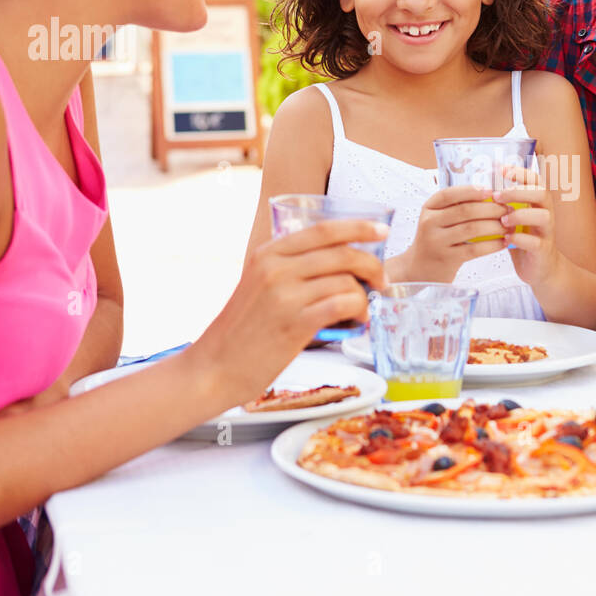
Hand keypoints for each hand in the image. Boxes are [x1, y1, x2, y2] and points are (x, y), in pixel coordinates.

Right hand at [192, 219, 386, 402]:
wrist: (213, 368)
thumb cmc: (241, 333)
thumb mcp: (258, 286)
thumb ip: (290, 270)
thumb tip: (340, 267)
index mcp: (267, 254)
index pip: (323, 229)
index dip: (358, 227)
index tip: (381, 230)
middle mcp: (276, 268)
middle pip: (342, 253)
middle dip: (372, 265)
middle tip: (382, 281)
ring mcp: (285, 295)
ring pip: (346, 281)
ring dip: (364, 297)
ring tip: (361, 313)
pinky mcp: (295, 323)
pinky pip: (343, 304)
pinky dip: (359, 312)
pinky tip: (357, 322)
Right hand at [391, 185, 509, 281]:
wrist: (420, 268)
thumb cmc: (436, 239)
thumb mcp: (438, 219)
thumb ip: (457, 206)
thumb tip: (491, 194)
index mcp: (429, 208)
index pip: (449, 194)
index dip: (471, 191)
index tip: (491, 190)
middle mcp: (430, 223)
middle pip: (465, 210)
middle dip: (491, 208)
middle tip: (508, 210)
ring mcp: (437, 242)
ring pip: (472, 229)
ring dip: (495, 226)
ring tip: (509, 226)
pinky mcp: (447, 259)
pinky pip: (475, 249)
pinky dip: (492, 244)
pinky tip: (503, 242)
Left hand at [495, 166, 558, 285]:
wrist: (539, 268)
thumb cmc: (523, 238)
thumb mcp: (514, 216)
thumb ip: (503, 203)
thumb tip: (481, 184)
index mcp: (538, 201)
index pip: (534, 179)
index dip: (519, 171)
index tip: (500, 170)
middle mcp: (546, 212)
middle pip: (541, 192)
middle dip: (518, 191)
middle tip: (496, 196)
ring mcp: (547, 232)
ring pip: (543, 216)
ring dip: (520, 215)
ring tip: (503, 220)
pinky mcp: (543, 250)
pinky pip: (536, 242)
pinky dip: (520, 239)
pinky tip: (506, 238)